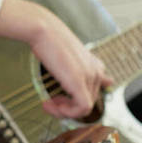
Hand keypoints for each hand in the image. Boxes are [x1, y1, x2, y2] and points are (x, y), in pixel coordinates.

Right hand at [0, 0, 112, 118]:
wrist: (43, 30)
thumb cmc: (49, 40)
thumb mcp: (65, 56)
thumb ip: (76, 69)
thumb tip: (88, 79)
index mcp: (93, 65)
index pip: (99, 87)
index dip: (78, 97)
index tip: (58, 98)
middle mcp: (95, 71)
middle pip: (88, 102)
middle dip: (68, 107)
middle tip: (50, 102)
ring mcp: (89, 77)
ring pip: (84, 108)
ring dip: (64, 110)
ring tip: (49, 104)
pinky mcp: (80, 83)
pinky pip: (81, 109)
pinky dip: (66, 112)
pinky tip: (51, 104)